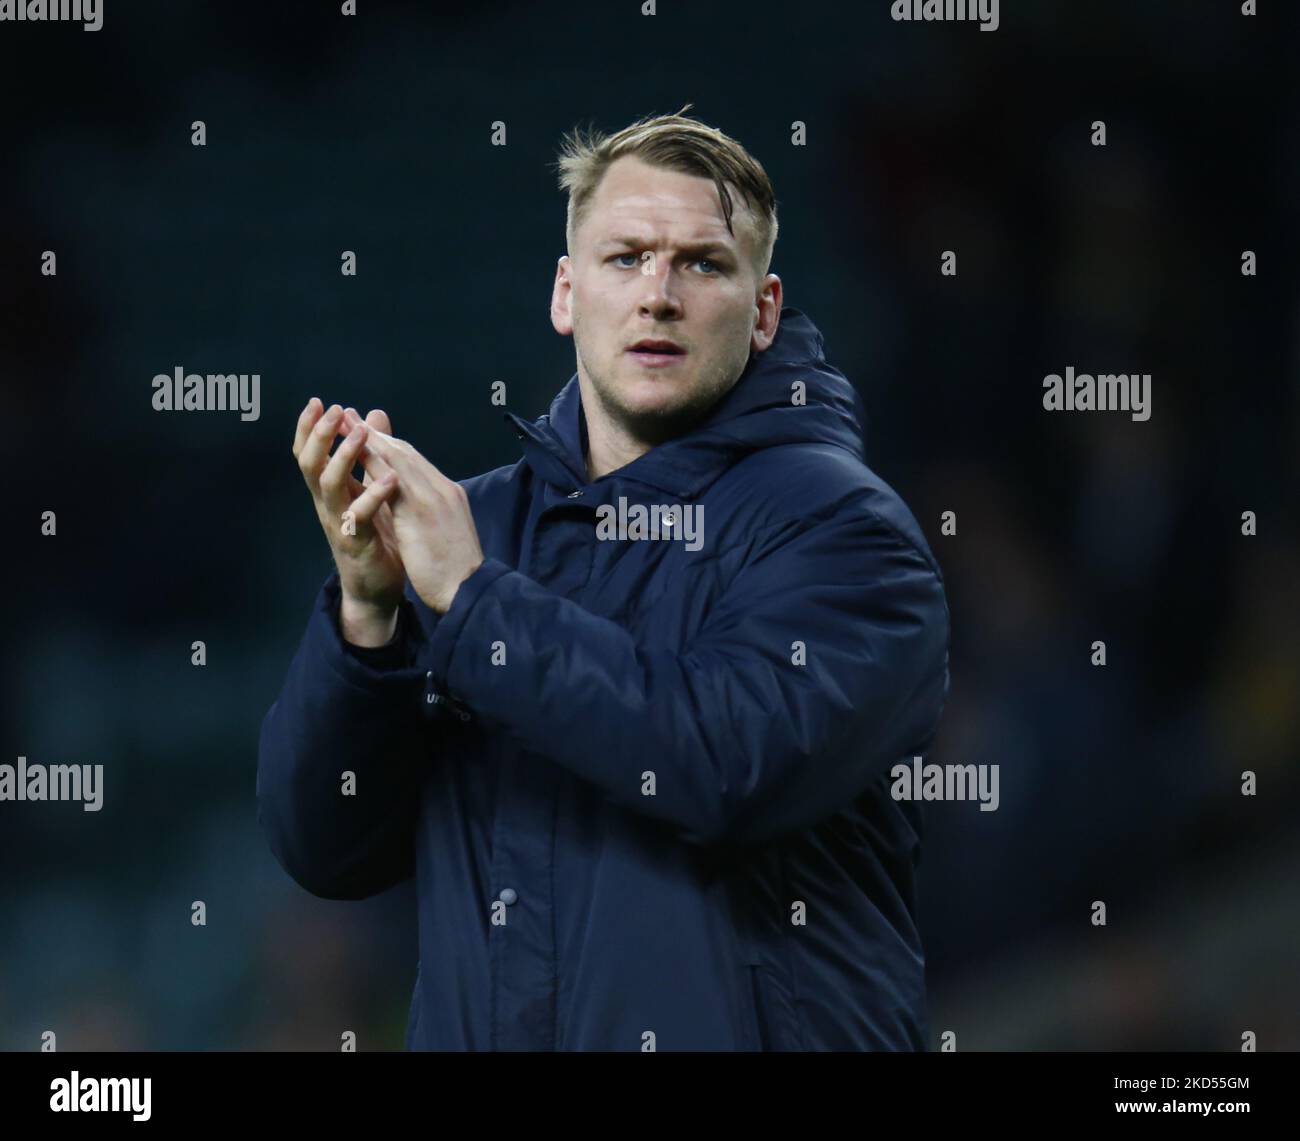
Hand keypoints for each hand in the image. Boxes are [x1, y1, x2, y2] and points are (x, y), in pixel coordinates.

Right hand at [293, 399, 404, 632]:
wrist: (377, 587)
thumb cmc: (375, 536)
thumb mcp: (372, 489)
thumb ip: (370, 454)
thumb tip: (371, 415)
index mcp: (331, 490)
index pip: (310, 453)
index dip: (309, 428)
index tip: (317, 401)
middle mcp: (328, 504)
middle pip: (310, 463)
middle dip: (320, 435)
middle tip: (334, 410)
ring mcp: (338, 523)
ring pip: (329, 485)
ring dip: (343, 456)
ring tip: (361, 434)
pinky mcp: (356, 543)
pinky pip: (358, 517)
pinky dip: (372, 496)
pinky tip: (390, 480)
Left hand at [341, 409, 483, 613]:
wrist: (472, 591)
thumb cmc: (459, 572)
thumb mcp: (446, 535)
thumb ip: (432, 515)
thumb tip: (417, 510)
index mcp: (449, 496)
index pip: (416, 464)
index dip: (390, 446)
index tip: (369, 433)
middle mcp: (443, 490)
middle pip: (407, 454)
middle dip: (376, 435)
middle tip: (349, 416)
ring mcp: (434, 498)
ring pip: (399, 460)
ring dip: (370, 440)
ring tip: (345, 425)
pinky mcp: (421, 512)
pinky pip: (393, 480)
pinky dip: (374, 463)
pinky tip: (354, 455)